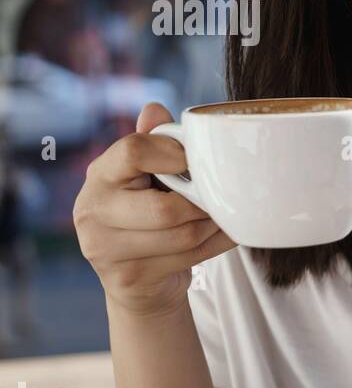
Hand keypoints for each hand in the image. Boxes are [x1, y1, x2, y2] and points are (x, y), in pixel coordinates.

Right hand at [73, 102, 237, 317]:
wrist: (138, 279)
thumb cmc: (147, 214)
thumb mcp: (146, 176)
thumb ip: (152, 143)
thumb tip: (155, 109)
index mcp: (99, 175)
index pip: (134, 151)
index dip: (175, 153)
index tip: (196, 160)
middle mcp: (92, 210)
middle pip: (166, 207)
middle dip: (202, 204)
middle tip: (218, 198)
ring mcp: (105, 249)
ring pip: (183, 235)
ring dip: (214, 225)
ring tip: (222, 215)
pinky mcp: (129, 277)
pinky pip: (190, 258)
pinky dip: (217, 244)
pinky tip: (222, 234)